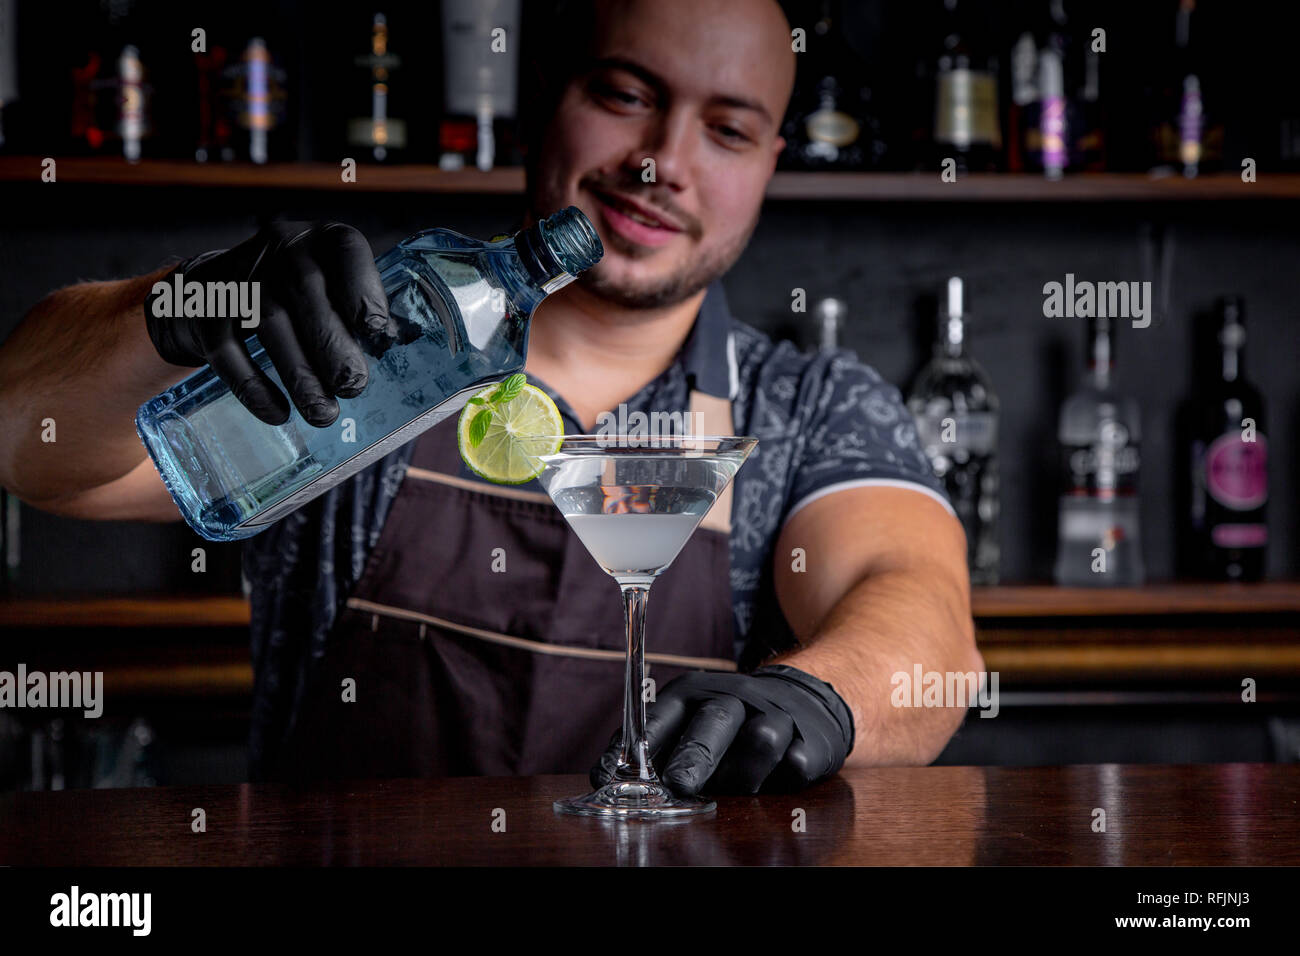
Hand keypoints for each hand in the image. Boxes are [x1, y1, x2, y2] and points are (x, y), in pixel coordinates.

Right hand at [144, 220, 396, 426]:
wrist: (214, 286)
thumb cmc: (295, 294)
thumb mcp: (329, 284)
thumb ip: (357, 310)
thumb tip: (391, 349)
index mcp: (321, 239)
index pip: (346, 249)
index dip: (362, 290)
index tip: (376, 332)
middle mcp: (279, 247)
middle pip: (305, 292)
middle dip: (332, 345)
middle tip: (353, 386)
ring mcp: (238, 276)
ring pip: (268, 323)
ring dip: (299, 373)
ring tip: (323, 413)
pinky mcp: (206, 310)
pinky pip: (227, 351)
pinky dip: (253, 386)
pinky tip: (277, 413)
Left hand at [591, 664, 854, 794]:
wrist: (804, 697)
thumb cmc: (732, 720)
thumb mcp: (691, 721)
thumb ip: (660, 750)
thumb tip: (616, 784)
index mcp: (693, 694)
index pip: (659, 715)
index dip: (635, 746)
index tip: (609, 775)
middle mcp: (733, 699)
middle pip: (712, 722)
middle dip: (694, 756)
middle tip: (678, 785)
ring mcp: (775, 716)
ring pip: (760, 738)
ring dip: (743, 773)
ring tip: (735, 789)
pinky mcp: (809, 740)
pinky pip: (796, 761)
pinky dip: (785, 776)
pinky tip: (777, 778)